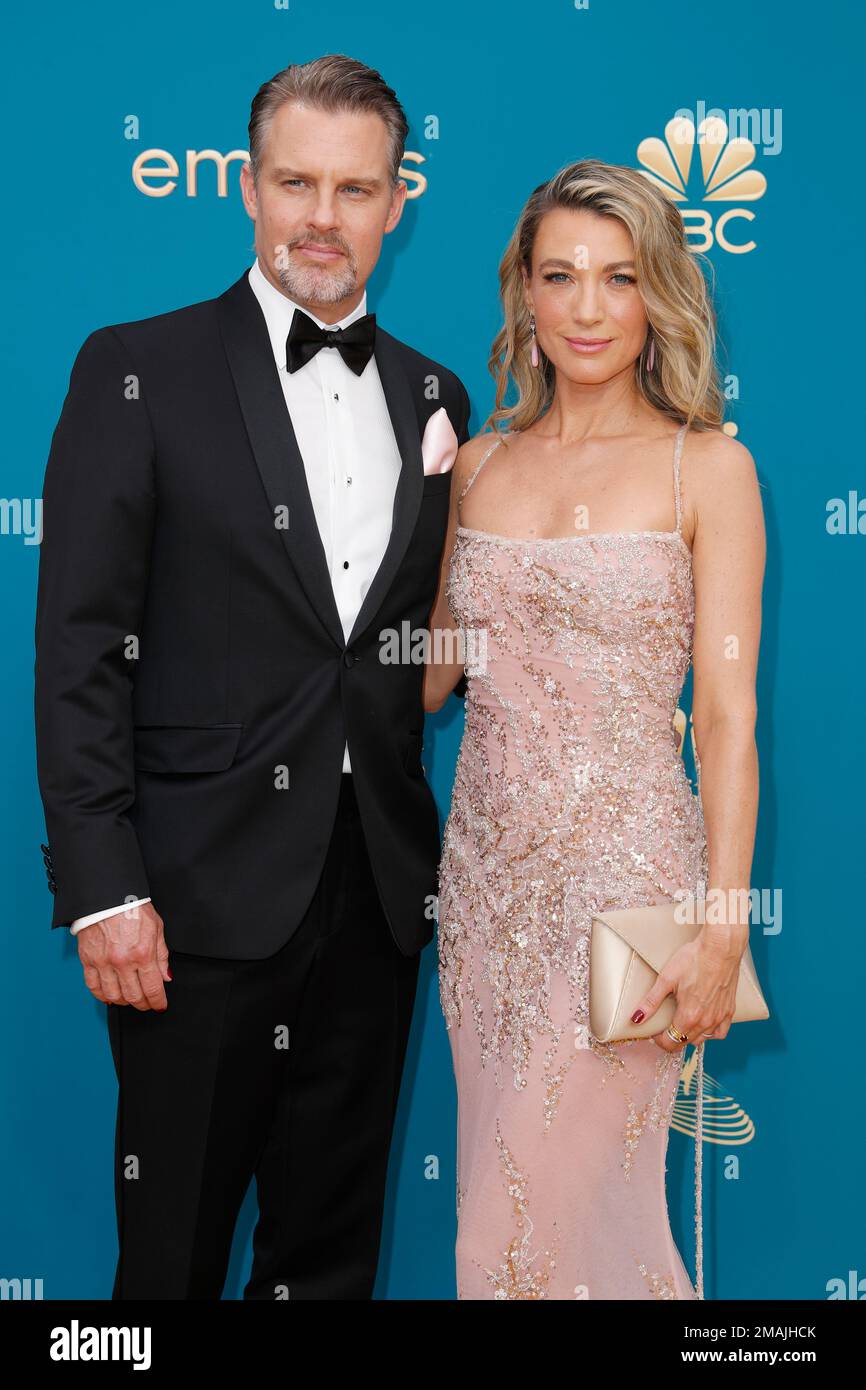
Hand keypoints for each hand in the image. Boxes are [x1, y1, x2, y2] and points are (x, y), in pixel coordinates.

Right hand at [76, 901, 170, 1011]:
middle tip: (147, 1004)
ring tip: (130, 1000)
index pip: (153, 988)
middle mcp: (122, 961)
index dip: (158, 1001)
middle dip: (143, 1004)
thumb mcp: (156, 928)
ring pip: (113, 995)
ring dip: (124, 1002)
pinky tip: (109, 996)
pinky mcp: (88, 960)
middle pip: (134, 996)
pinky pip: (93, 986)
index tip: (160, 1005)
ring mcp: (103, 963)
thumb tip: (166, 976)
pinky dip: (102, 995)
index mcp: (142, 953)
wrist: (107, 896)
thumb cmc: (132, 907)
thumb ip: (162, 955)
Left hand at [630, 930, 744, 1052]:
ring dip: (689, 1036)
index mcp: (688, 1016)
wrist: (720, 948)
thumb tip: (636, 1018)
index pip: (671, 1042)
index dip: (659, 1041)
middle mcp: (705, 1022)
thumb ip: (651, 1002)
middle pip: (685, 1042)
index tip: (654, 1033)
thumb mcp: (666, 979)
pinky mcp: (729, 1010)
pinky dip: (710, 1033)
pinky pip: (720, 1033)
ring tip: (681, 1024)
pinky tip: (703, 1024)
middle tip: (664, 1027)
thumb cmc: (693, 959)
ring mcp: (719, 1017)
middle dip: (672, 1038)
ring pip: (702, 1039)